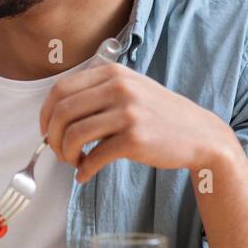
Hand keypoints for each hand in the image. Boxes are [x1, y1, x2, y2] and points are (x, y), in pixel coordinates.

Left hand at [38, 61, 236, 183]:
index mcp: (112, 73)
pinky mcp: (135, 139)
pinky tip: (85, 174)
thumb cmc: (158, 115)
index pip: (59, 90)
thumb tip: (53, 116)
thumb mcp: (129, 89)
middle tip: (58, 152)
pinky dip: (83, 170)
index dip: (45, 114)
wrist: (201, 135)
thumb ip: (95, 93)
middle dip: (52, 137)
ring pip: (73, 135)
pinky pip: (94, 157)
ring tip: (74, 162)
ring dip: (65, 154)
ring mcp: (128, 112)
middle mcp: (118, 88)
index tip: (47, 131)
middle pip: (61, 113)